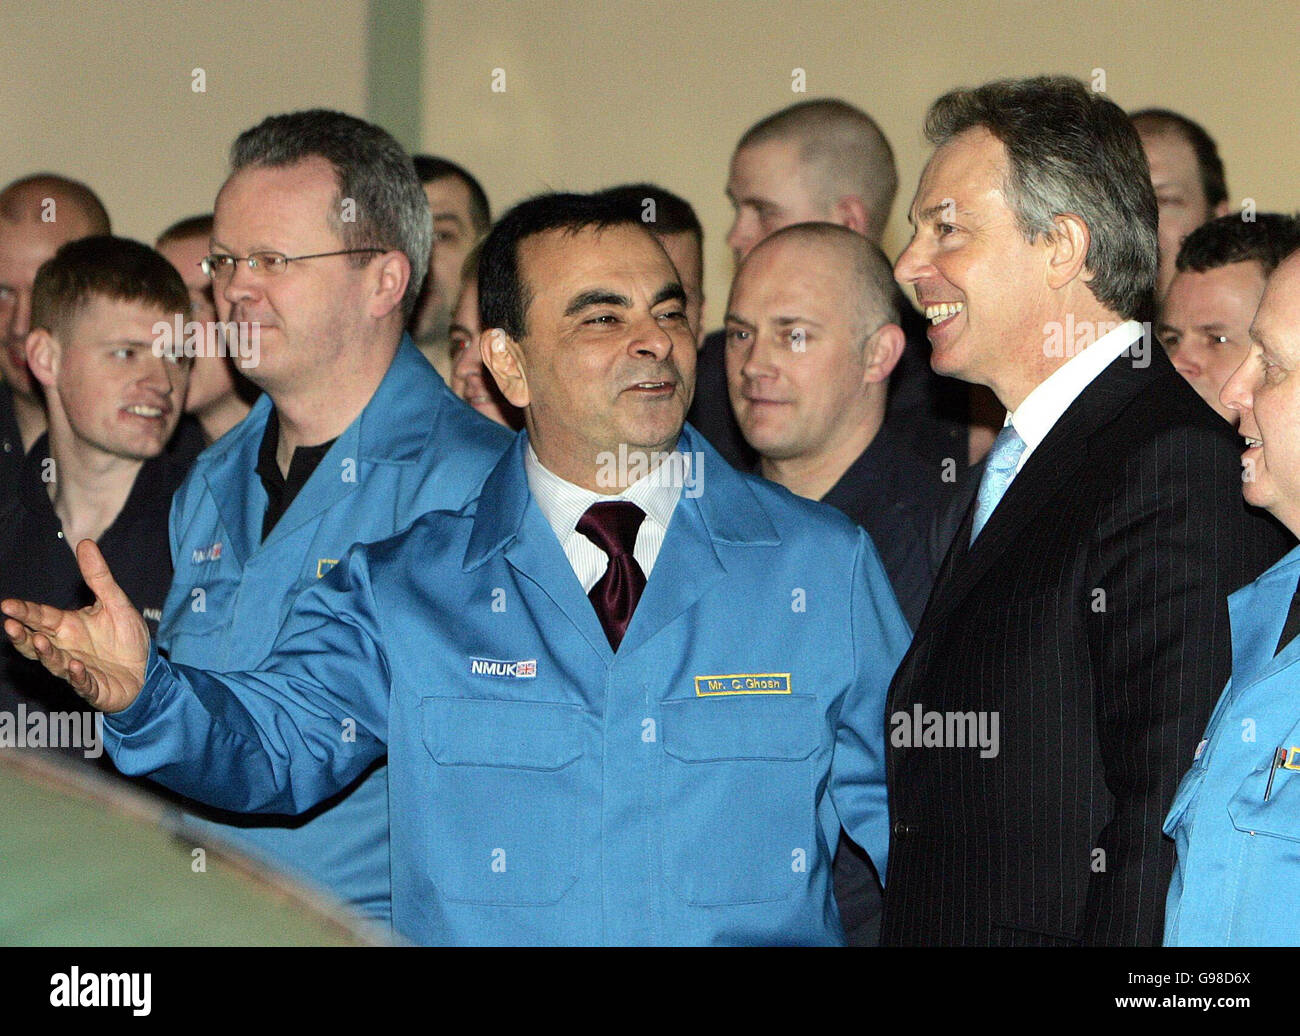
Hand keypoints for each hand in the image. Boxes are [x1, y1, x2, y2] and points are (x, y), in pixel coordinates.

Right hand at [1, 539, 149, 711]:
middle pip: (36, 642)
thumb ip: (99, 577)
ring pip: (54, 663)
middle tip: (11, 625)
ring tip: (38, 641)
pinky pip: (83, 683)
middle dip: (22, 635)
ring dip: (46, 654)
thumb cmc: (126, 638)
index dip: (24, 611)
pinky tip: (75, 666)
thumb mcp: (116, 603)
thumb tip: (84, 543)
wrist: (147, 670)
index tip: (7, 604)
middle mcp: (66, 648)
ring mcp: (77, 670)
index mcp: (67, 627)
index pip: (41, 617)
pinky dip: (78, 676)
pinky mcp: (94, 687)